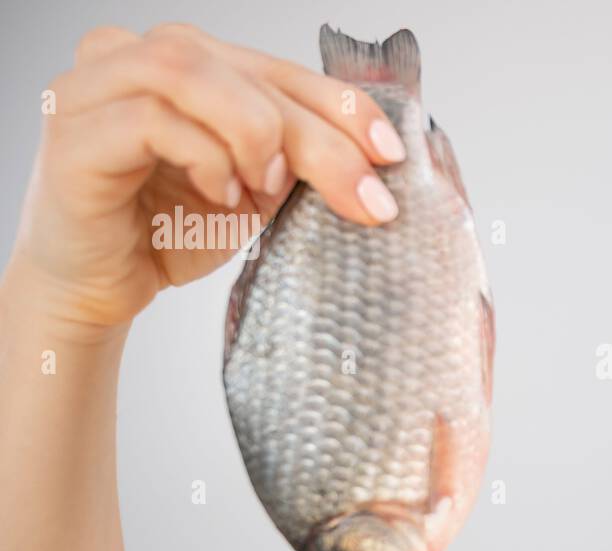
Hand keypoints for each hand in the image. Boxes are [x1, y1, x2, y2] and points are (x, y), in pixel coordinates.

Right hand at [6, 23, 407, 339]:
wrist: (101, 287)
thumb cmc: (171, 230)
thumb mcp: (256, 188)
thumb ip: (298, 155)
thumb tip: (377, 157)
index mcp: (188, 59)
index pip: (279, 67)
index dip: (343, 104)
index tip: (391, 153)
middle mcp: (135, 55)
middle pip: (246, 71)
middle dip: (318, 135)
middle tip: (365, 196)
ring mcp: (95, 86)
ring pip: (195, 72)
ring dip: (254, 133)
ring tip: (266, 189)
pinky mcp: (74, 130)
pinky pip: (153, 119)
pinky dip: (205, 157)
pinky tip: (220, 196)